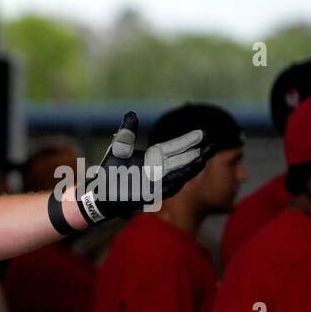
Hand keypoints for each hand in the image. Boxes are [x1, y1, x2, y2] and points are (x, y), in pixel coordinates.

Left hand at [71, 112, 212, 224]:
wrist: (98, 192)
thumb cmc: (111, 172)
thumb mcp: (119, 149)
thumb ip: (127, 132)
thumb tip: (131, 114)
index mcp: (154, 160)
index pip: (174, 148)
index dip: (188, 141)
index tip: (203, 133)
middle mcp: (158, 172)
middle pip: (181, 162)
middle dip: (197, 155)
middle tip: (212, 145)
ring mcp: (154, 185)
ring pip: (177, 177)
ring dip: (189, 169)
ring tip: (202, 160)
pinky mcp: (147, 197)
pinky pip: (163, 191)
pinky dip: (173, 184)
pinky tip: (182, 179)